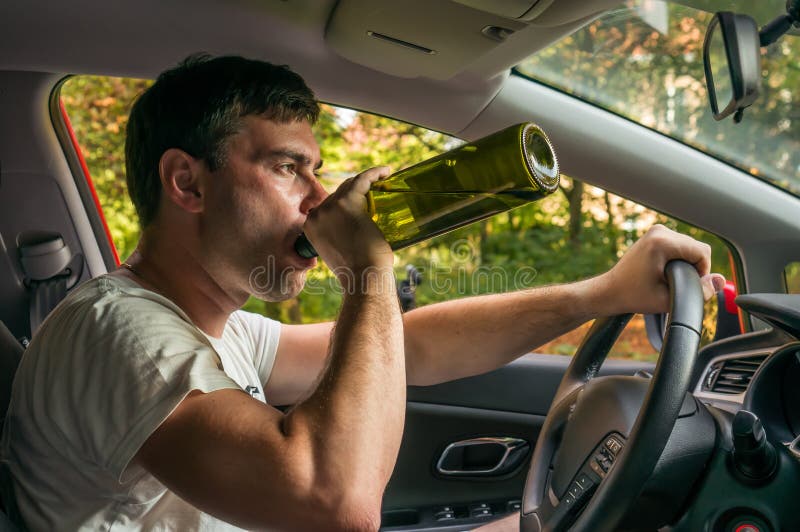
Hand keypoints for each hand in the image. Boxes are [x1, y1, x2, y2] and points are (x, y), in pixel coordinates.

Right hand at [303, 166, 393, 273]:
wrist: (363, 278)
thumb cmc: (357, 272)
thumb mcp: (337, 254)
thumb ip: (336, 239)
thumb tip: (349, 232)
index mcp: (311, 226)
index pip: (329, 205)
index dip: (345, 201)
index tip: (362, 202)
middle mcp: (318, 214)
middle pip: (339, 193)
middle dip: (356, 191)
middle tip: (375, 194)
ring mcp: (332, 207)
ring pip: (351, 185)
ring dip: (367, 181)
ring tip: (383, 181)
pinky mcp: (349, 202)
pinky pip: (363, 180)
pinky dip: (375, 173)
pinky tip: (386, 171)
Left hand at [599, 224, 725, 315]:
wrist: (610, 291)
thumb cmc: (634, 296)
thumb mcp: (668, 299)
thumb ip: (699, 291)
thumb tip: (721, 280)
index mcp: (662, 242)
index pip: (702, 252)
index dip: (702, 272)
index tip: (685, 285)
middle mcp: (660, 231)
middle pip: (698, 248)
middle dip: (694, 268)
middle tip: (676, 284)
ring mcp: (657, 231)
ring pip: (691, 246)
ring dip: (687, 263)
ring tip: (669, 279)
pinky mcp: (655, 235)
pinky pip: (681, 245)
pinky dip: (680, 258)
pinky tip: (666, 271)